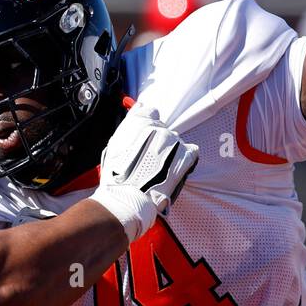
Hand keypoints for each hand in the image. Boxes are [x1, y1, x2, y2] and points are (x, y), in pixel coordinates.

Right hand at [90, 105, 198, 241]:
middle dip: (158, 142)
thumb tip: (139, 108)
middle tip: (150, 160)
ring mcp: (173, 140)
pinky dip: (185, 159)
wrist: (128, 196)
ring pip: (176, 141)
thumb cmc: (116, 174)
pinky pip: (191, 151)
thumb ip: (129, 126)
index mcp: (139, 122)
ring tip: (160, 169)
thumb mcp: (115, 145)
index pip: (151, 112)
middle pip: (163, 129)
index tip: (146, 138)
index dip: (148, 127)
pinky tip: (175, 169)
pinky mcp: (185, 154)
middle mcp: (157, 127)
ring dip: (171, 152)